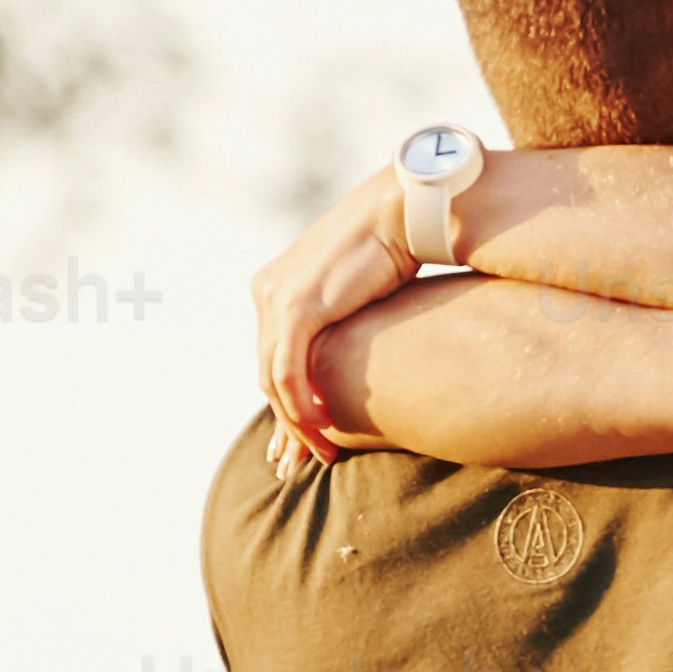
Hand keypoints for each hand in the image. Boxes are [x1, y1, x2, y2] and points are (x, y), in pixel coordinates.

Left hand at [251, 169, 422, 459]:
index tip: (304, 442)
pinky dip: (302, 405)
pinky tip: (322, 428)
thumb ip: (346, 324)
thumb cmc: (399, 248)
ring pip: (274, 379)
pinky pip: (289, 371)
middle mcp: (268, 291)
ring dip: (297, 423)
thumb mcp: (361, 295)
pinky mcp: (297, 306)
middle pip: (269, 373)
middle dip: (287, 423)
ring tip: (322, 452)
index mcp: (277, 287)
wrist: (404, 210)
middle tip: (303, 462)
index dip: (288, 404)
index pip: (274, 358)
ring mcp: (277, 297)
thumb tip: (357, 361)